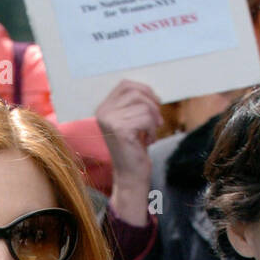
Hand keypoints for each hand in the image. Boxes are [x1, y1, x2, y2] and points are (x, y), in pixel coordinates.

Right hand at [96, 79, 161, 225]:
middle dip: (152, 105)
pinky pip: (145, 118)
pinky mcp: (119, 129)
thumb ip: (134, 103)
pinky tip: (147, 141)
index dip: (144, 90)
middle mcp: (102, 112)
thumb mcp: (132, 120)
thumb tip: (149, 90)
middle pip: (136, 92)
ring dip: (153, 119)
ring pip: (143, 105)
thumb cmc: (134, 147)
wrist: (130, 175)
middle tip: (156, 122)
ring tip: (149, 133)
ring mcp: (109, 120)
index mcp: (103, 108)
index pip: (125, 85)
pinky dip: (152, 129)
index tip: (154, 105)